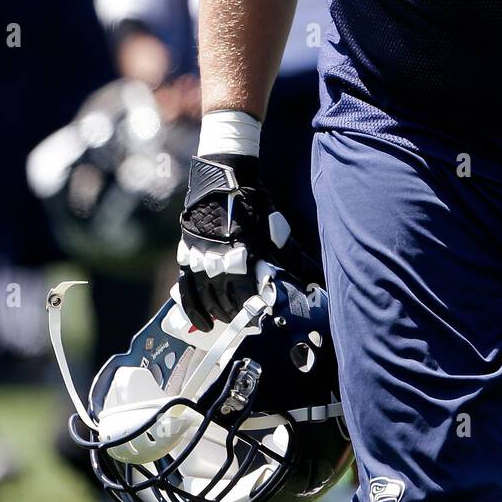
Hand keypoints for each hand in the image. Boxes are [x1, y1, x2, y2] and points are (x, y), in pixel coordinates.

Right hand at [176, 155, 293, 329]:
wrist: (223, 178)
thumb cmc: (252, 202)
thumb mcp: (275, 231)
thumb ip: (294, 259)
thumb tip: (316, 280)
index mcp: (241, 255)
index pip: (247, 296)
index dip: (255, 311)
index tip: (264, 318)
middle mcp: (216, 260)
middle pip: (226, 301)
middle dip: (239, 314)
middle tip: (250, 319)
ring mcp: (198, 259)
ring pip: (206, 299)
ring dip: (218, 313)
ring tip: (230, 319)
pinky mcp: (186, 255)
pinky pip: (185, 290)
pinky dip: (193, 309)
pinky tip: (203, 323)